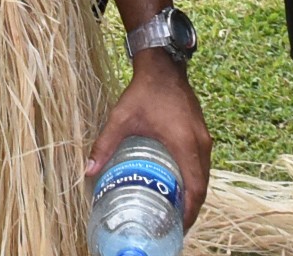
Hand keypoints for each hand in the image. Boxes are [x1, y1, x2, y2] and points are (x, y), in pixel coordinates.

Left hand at [86, 51, 211, 228]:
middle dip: (190, 208)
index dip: (188, 212)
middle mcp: (201, 144)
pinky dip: (194, 179)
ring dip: (193, 194)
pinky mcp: (201, 133)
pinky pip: (202, 164)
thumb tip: (88, 170)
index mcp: (186, 144)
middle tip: (174, 224)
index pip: (195, 189)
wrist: (163, 66)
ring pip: (204, 176)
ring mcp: (204, 138)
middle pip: (202, 187)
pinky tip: (179, 185)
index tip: (177, 227)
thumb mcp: (122, 118)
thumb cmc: (144, 91)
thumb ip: (105, 144)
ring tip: (175, 209)